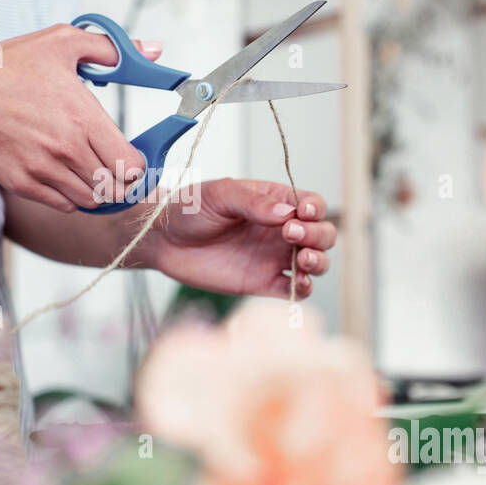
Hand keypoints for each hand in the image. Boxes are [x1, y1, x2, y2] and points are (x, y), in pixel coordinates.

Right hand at [0, 25, 158, 211]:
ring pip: (91, 200)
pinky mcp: (23, 184)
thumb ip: (114, 49)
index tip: (130, 155)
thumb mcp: (63, 42)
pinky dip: (69, 196)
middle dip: (119, 180)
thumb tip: (155, 51)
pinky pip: (63, 205)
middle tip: (112, 165)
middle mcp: (67, 149)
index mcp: (83, 117)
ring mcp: (43, 170)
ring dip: (96, 189)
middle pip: (115, 189)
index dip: (137, 165)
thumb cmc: (8, 65)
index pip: (131, 165)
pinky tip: (63, 173)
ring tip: (87, 168)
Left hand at [141, 178, 335, 298]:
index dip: (315, 208)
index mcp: (275, 202)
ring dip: (319, 262)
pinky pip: (292, 290)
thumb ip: (252, 201)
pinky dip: (303, 289)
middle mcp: (280, 231)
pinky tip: (297, 283)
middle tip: (293, 235)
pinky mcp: (262, 283)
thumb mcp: (219, 194)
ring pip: (315, 263)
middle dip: (319, 235)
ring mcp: (273, 258)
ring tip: (304, 260)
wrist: (163, 240)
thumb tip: (286, 212)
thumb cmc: (189, 209)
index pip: (312, 203)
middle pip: (322, 234)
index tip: (301, 212)